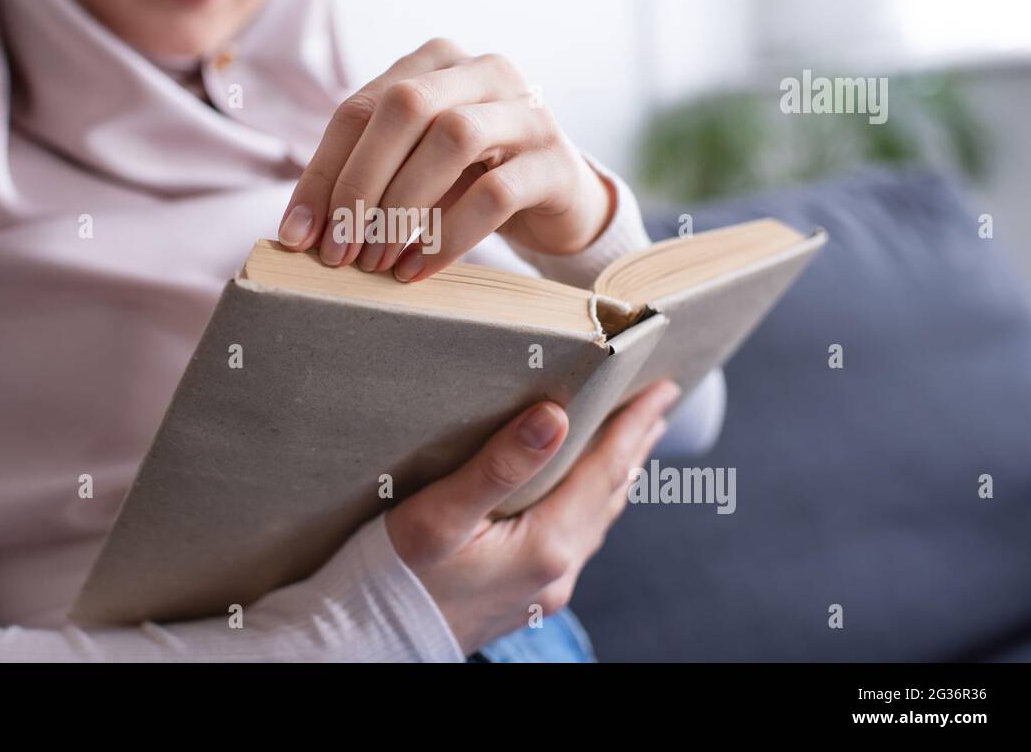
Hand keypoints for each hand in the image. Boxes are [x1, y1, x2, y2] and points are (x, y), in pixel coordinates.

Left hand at [275, 38, 616, 282]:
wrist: (559, 201)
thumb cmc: (470, 180)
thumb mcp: (413, 167)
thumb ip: (362, 178)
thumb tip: (298, 232)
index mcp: (433, 62)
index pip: (361, 106)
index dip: (322, 172)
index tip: (298, 235)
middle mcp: (482, 71)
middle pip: (404, 107)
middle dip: (360, 183)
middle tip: (339, 251)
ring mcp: (526, 112)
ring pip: (452, 138)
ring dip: (403, 207)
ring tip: (378, 261)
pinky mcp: (555, 162)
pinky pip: (496, 192)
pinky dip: (449, 236)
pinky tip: (420, 267)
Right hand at [385, 379, 681, 655]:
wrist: (370, 640)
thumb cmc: (396, 575)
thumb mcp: (439, 514)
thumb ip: (499, 465)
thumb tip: (553, 418)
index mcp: (545, 545)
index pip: (604, 471)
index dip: (633, 426)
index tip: (661, 389)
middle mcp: (557, 571)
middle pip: (609, 495)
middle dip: (635, 446)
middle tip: (659, 405)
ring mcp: (546, 590)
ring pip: (597, 521)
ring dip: (617, 476)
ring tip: (633, 444)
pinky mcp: (528, 598)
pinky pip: (578, 540)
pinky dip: (593, 505)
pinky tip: (585, 498)